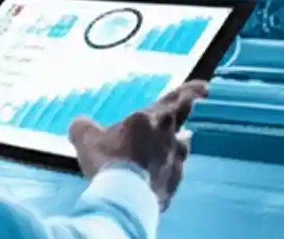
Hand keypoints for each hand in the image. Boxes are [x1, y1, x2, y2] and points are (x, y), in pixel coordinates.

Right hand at [68, 80, 208, 210]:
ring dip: (178, 141)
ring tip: (178, 140)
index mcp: (151, 118)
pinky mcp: (174, 181)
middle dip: (188, 108)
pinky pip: (173, 171)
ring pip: (182, 145)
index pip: (175, 98)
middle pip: (183, 117)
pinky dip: (168, 169)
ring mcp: (175, 159)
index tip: (205, 86)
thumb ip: (83, 126)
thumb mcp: (87, 138)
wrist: (126, 196)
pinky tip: (161, 174)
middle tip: (198, 101)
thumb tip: (78, 123)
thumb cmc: (109, 161)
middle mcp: (169, 135)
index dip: (191, 90)